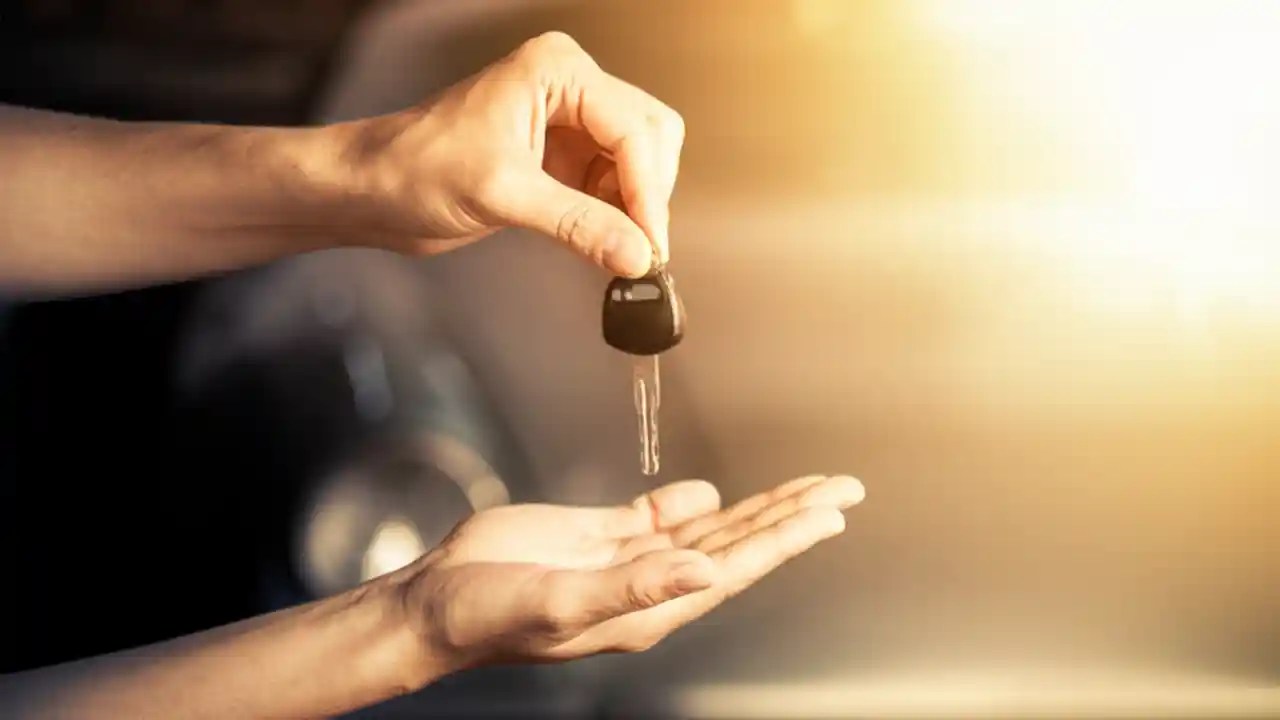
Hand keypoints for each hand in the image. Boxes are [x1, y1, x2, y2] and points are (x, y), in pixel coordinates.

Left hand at [333, 32, 683, 276]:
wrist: (372, 190)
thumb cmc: (415, 168)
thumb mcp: (503, 195)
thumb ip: (577, 224)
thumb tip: (636, 255)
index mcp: (557, 71)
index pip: (632, 127)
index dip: (647, 190)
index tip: (650, 245)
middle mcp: (569, 88)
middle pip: (649, 138)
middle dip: (648, 195)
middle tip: (641, 250)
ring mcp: (568, 122)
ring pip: (637, 163)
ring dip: (634, 209)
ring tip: (620, 252)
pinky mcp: (560, 158)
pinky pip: (612, 185)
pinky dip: (615, 216)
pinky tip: (604, 244)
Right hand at [392, 474, 864, 681]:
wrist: (437, 602)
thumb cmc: (488, 616)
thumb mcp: (561, 604)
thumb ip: (636, 587)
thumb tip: (707, 569)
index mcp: (650, 606)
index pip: (737, 566)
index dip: (787, 538)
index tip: (833, 513)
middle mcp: (649, 582)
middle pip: (738, 544)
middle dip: (792, 516)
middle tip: (843, 489)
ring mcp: (625, 559)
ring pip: (708, 527)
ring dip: (755, 507)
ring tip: (803, 488)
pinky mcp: (597, 536)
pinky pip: (656, 515)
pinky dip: (689, 501)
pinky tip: (712, 493)